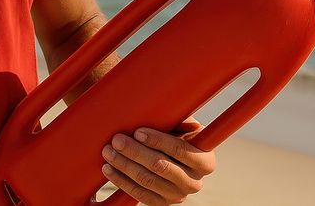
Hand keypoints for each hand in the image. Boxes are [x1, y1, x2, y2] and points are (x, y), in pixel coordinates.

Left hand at [100, 116, 215, 204]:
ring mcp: (178, 196)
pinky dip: (121, 181)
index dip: (157, 141)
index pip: (179, 150)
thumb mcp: (183, 127)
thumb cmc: (177, 137)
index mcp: (205, 161)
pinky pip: (139, 195)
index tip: (138, 131)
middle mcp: (194, 182)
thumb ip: (181, 121)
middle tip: (117, 140)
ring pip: (147, 181)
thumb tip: (184, 117)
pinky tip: (109, 169)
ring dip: (124, 165)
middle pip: (160, 166)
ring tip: (108, 152)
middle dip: (135, 152)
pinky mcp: (162, 204)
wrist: (175, 161)